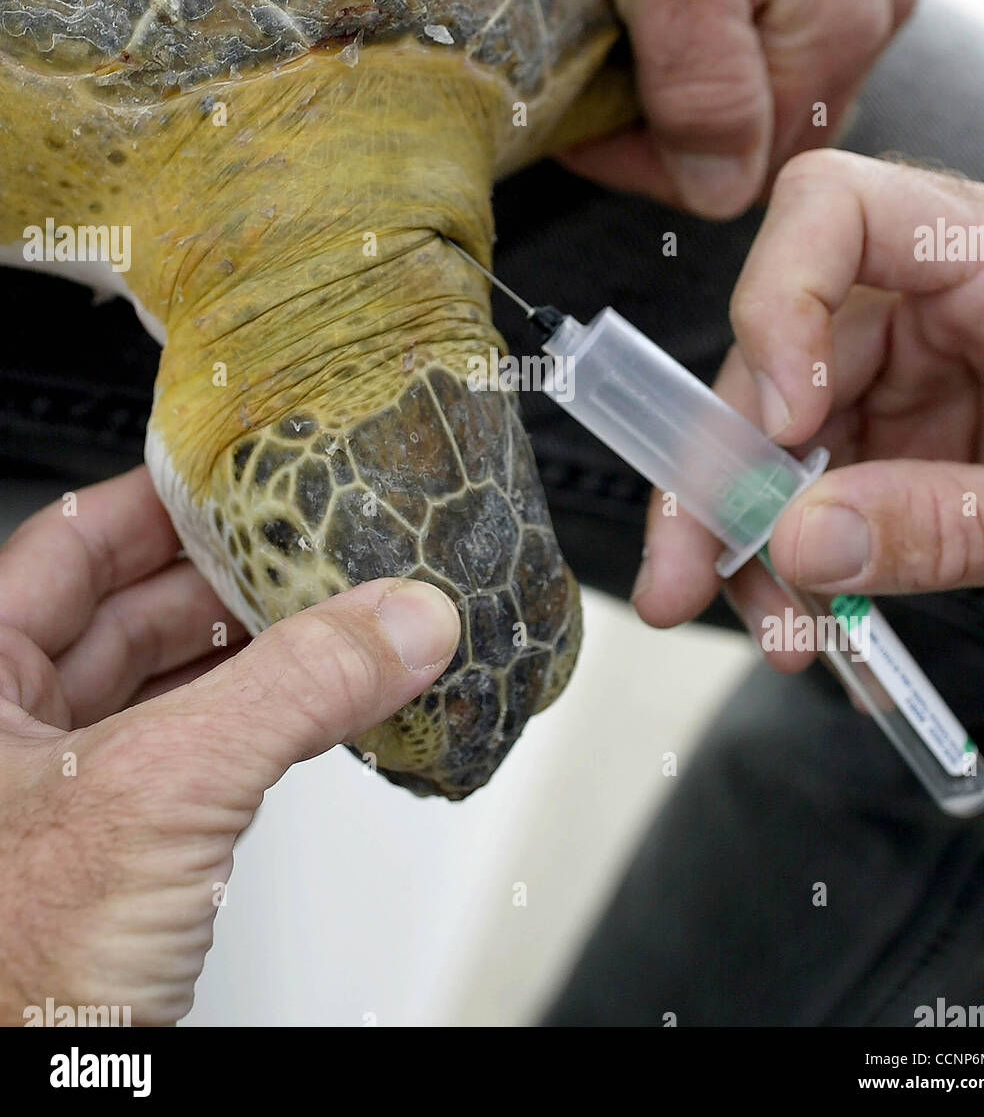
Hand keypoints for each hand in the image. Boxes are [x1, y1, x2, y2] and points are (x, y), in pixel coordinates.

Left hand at [0, 468, 458, 1023]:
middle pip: (128, 609)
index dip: (162, 499)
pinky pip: (194, 757)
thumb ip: (288, 692)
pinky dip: (259, 727)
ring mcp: (57, 796)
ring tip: (336, 621)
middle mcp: (6, 732)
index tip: (243, 474)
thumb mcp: (157, 795)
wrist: (25, 1095)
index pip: (73, 540)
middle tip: (315, 552)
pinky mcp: (111, 857)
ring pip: (167, 687)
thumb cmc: (7, 975)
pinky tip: (313, 712)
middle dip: (230, 580)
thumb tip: (398, 621)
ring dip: (255, 656)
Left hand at [556, 0, 917, 216]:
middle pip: (764, 139)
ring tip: (630, 34)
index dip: (646, 166)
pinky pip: (791, 24)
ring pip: (777, 85)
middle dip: (673, 134)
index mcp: (833, 31)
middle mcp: (873, 9)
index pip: (736, 180)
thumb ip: (699, 83)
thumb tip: (712, 187)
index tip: (580, 121)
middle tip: (595, 86)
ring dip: (700, 86)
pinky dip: (731, 31)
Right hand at [633, 150, 983, 669]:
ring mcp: (924, 368)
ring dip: (761, 538)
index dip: (779, 302)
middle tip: (686, 578)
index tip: (786, 426)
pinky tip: (815, 626)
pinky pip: (830, 485)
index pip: (837, 209)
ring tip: (783, 636)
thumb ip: (951, 521)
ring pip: (787, 431)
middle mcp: (943, 296)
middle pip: (784, 345)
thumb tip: (799, 547)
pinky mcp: (918, 434)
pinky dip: (810, 559)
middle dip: (729, 470)